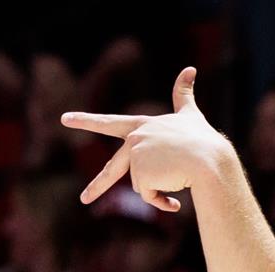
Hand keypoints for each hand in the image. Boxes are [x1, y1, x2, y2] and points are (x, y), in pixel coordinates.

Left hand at [63, 67, 228, 212]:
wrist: (209, 160)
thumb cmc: (202, 139)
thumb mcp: (190, 115)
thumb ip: (184, 94)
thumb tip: (190, 67)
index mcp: (142, 126)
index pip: (110, 123)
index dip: (86, 120)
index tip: (65, 119)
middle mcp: (134, 140)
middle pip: (112, 169)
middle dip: (97, 188)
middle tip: (84, 200)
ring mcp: (135, 157)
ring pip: (142, 185)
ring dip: (161, 189)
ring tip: (179, 176)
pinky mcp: (139, 174)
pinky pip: (149, 196)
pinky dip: (163, 200)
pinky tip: (176, 190)